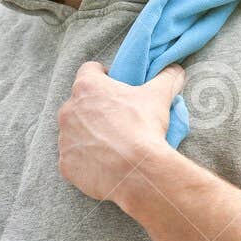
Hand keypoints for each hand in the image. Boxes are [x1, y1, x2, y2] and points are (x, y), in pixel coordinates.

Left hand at [57, 61, 183, 203]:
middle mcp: (68, 110)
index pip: (89, 70)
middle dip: (94, 109)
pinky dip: (85, 160)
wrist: (136, 171)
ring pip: (74, 131)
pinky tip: (104, 163)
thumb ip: (166, 77)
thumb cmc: (143, 128)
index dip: (103, 76)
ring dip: (87, 134)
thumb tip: (176, 69)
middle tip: (116, 120)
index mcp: (87, 87)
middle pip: (79, 103)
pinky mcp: (65, 163)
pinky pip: (73, 158)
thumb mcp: (159, 97)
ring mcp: (64, 138)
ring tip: (110, 144)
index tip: (114, 86)